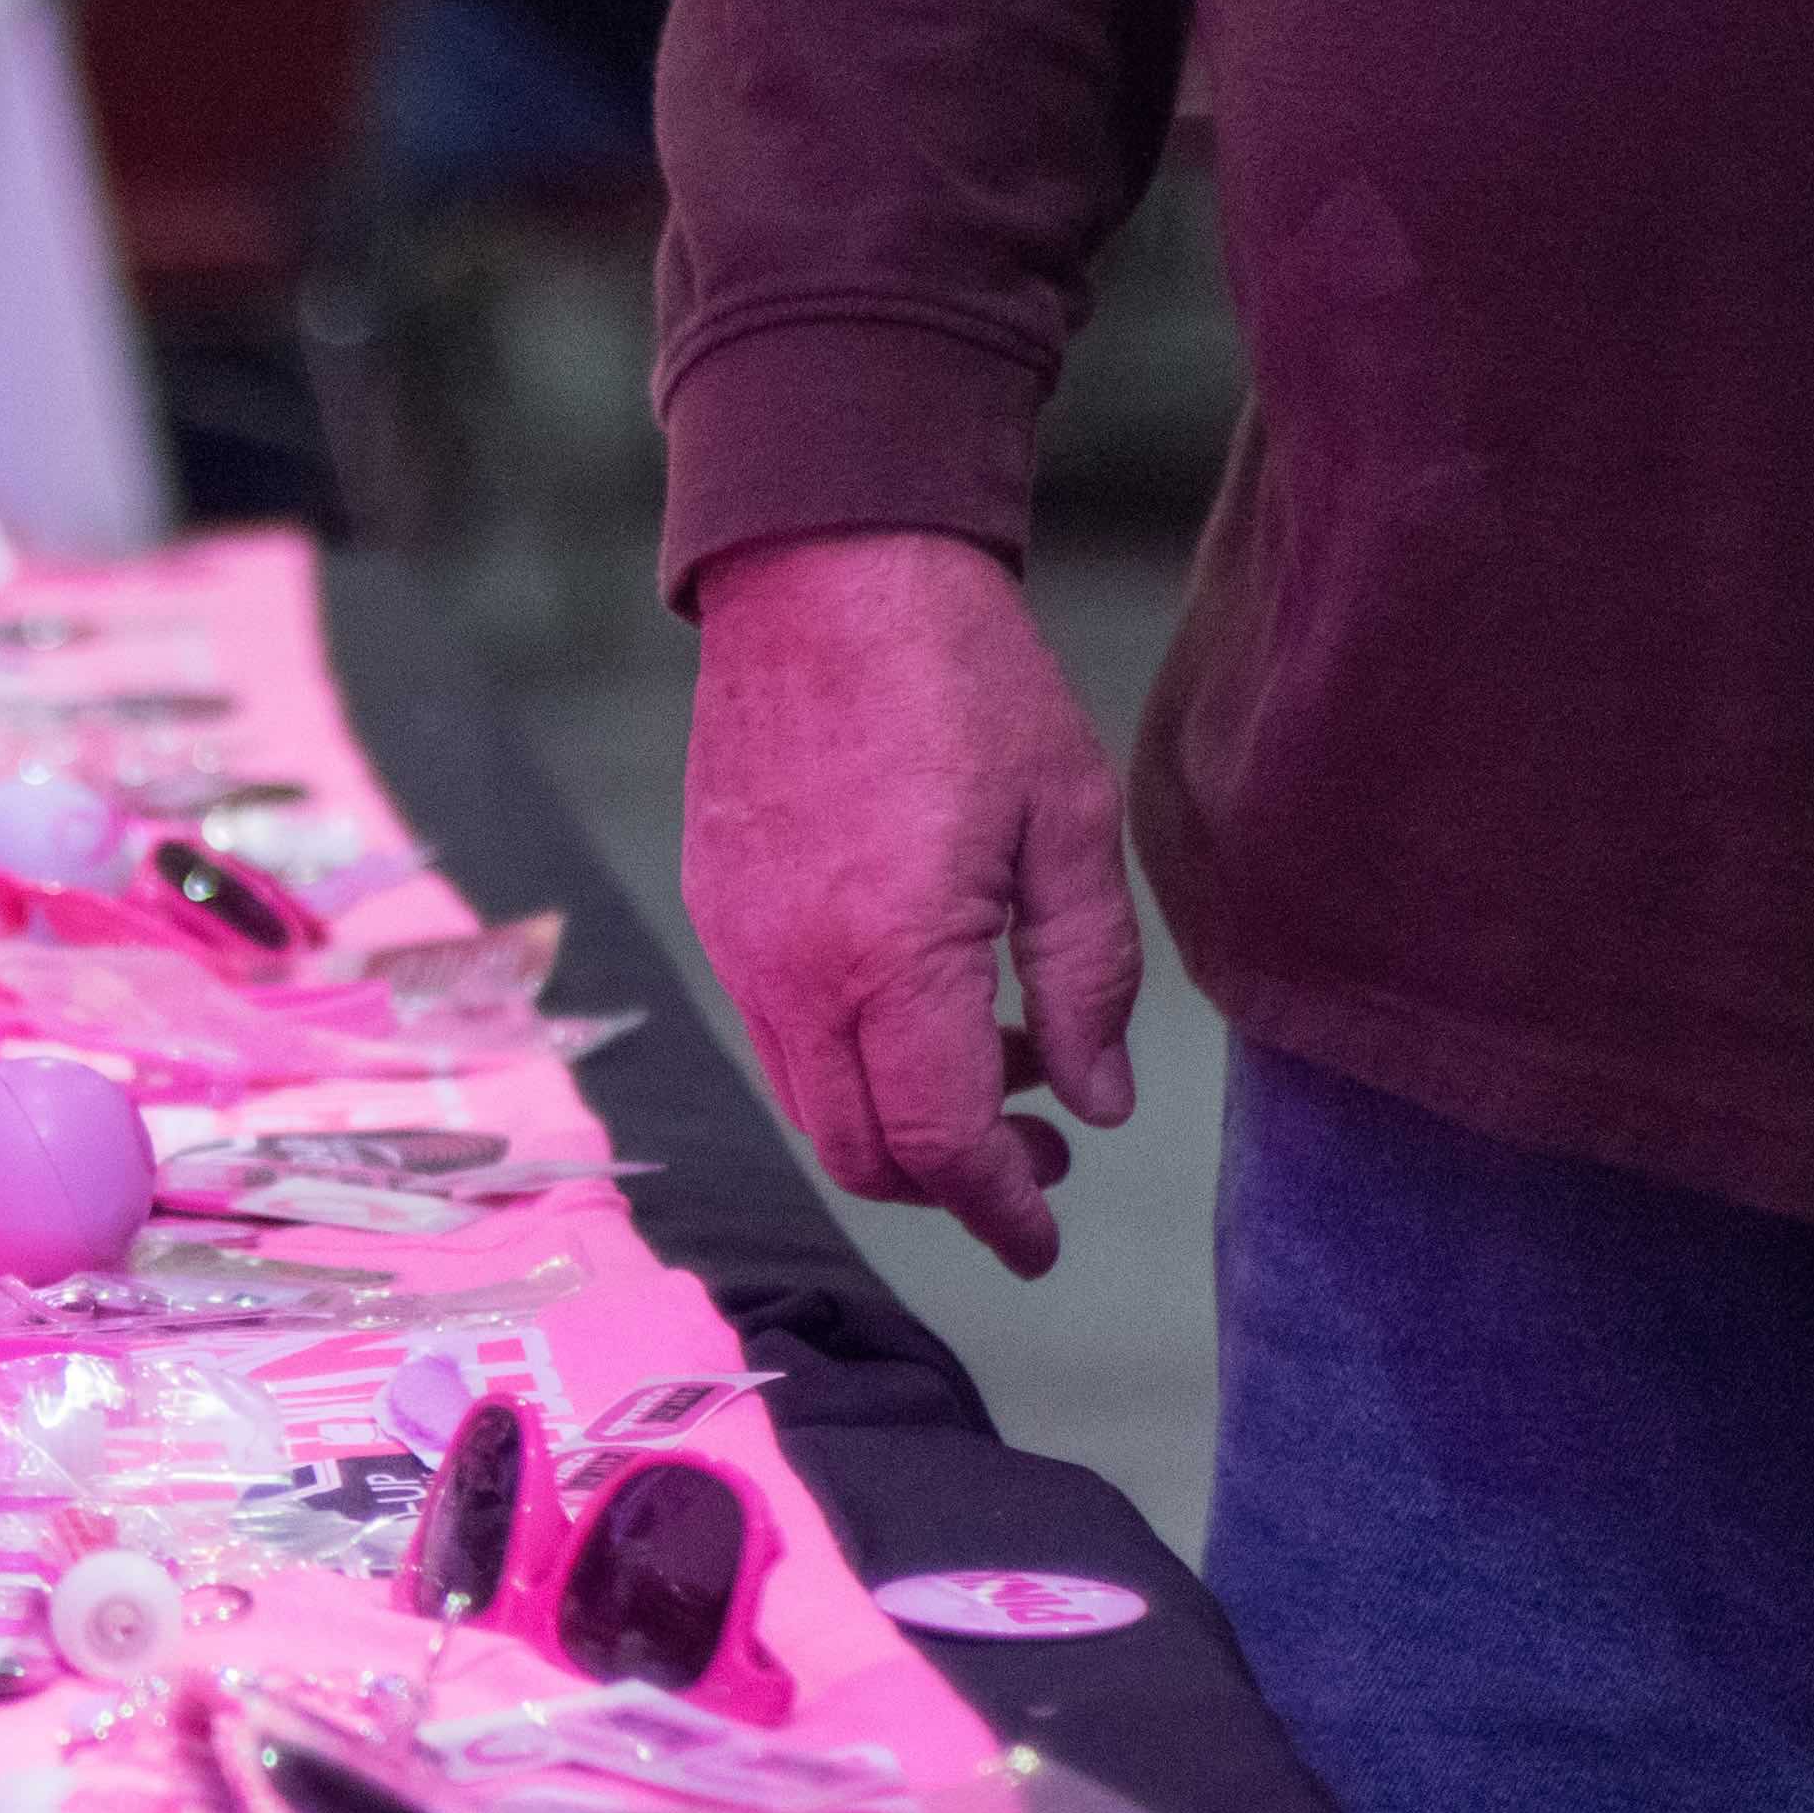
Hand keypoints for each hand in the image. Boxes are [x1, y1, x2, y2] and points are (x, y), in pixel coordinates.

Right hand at [681, 529, 1141, 1278]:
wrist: (825, 576)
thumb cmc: (965, 684)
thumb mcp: (1071, 826)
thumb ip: (1087, 979)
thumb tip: (1095, 1103)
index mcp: (892, 960)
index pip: (941, 1145)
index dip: (1001, 1208)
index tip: (1046, 1236)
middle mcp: (796, 979)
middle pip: (860, 1156)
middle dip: (950, 1185)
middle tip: (1037, 1156)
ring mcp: (742, 953)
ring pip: (810, 1109)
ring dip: (899, 1127)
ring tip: (996, 1067)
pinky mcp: (718, 919)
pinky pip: (778, 1040)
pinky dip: (851, 1065)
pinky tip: (923, 1003)